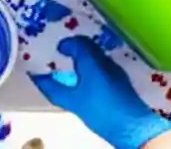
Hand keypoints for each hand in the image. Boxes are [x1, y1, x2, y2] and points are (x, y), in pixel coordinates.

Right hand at [31, 37, 170, 148]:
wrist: (133, 127)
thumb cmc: (102, 111)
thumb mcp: (72, 102)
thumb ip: (53, 89)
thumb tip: (38, 78)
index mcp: (92, 61)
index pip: (79, 43)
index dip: (67, 44)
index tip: (59, 49)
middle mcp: (106, 62)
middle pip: (90, 47)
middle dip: (76, 48)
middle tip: (64, 55)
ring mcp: (116, 71)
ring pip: (98, 56)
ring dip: (86, 58)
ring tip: (74, 69)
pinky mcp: (122, 82)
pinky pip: (105, 67)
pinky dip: (94, 68)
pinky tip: (89, 83)